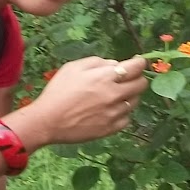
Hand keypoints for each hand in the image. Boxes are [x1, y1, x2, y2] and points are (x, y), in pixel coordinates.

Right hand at [17, 54, 146, 147]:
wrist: (48, 121)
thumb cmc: (58, 91)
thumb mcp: (73, 67)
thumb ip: (97, 62)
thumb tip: (115, 65)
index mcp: (106, 77)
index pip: (136, 67)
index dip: (140, 62)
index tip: (138, 62)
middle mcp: (115, 95)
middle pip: (141, 85)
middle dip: (137, 78)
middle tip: (127, 78)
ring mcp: (115, 113)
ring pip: (135, 101)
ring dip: (129, 95)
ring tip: (114, 95)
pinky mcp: (112, 128)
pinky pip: (126, 118)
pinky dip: (121, 112)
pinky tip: (109, 110)